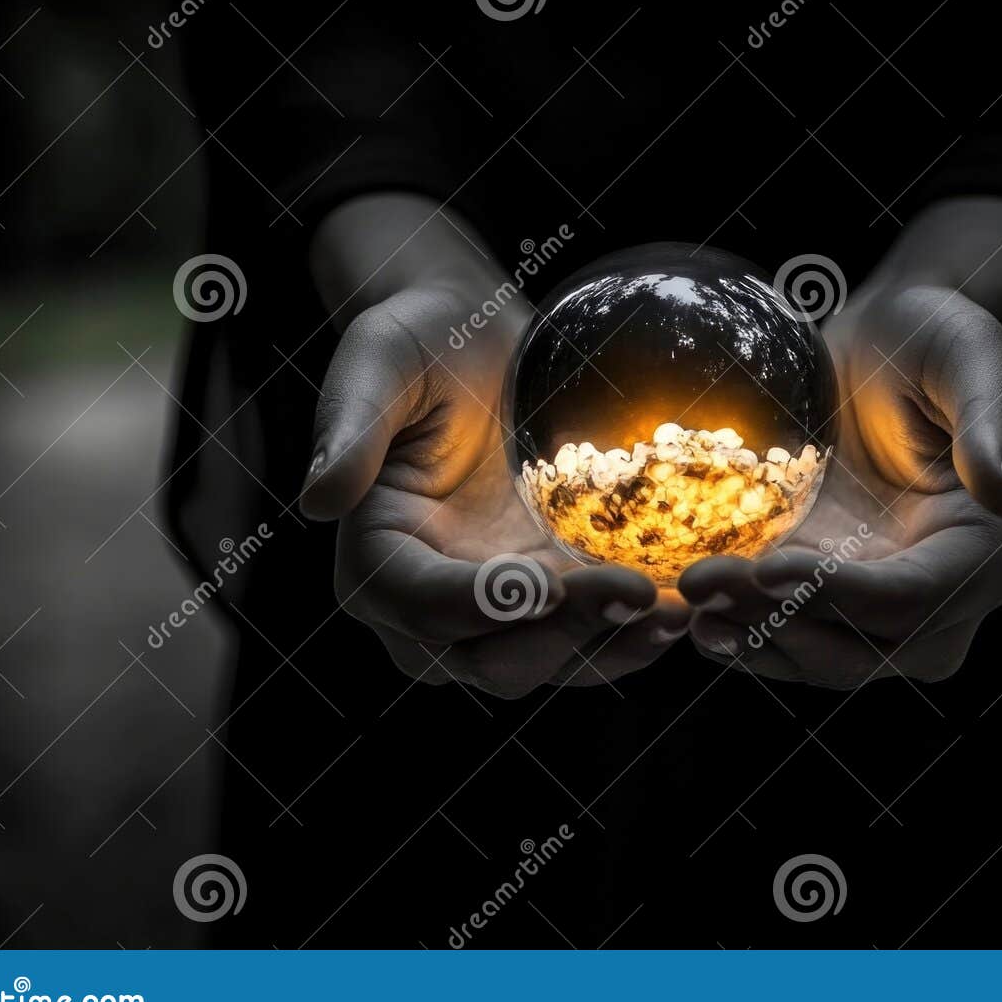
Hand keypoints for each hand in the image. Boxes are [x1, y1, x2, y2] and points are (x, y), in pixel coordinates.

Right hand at [301, 194, 687, 697]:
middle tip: (632, 594)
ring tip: (676, 614)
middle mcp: (431, 604)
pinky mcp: (553, 597)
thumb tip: (316, 499)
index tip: (546, 582)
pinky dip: (632, 634)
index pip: (420, 604)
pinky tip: (684, 607)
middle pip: (488, 658)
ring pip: (548, 663)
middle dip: (561, 637)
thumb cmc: (426, 338)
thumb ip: (350, 424)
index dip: (482, 604)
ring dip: (611, 648)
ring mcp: (499, 610)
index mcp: (377, 557)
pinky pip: (590, 639)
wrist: (489, 343)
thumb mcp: (380, 358)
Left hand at [677, 197, 1001, 687]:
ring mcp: (879, 606)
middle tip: (704, 587)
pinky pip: (790, 636)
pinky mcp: (830, 594)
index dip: (843, 593)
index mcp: (984, 553)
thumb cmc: (935, 338)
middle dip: (782, 628)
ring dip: (753, 642)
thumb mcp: (970, 360)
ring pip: (820, 656)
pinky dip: (743, 634)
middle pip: (865, 649)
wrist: (884, 344)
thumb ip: (988, 423)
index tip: (772, 567)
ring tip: (688, 608)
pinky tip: (689, 615)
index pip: (915, 599)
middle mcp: (939, 599)